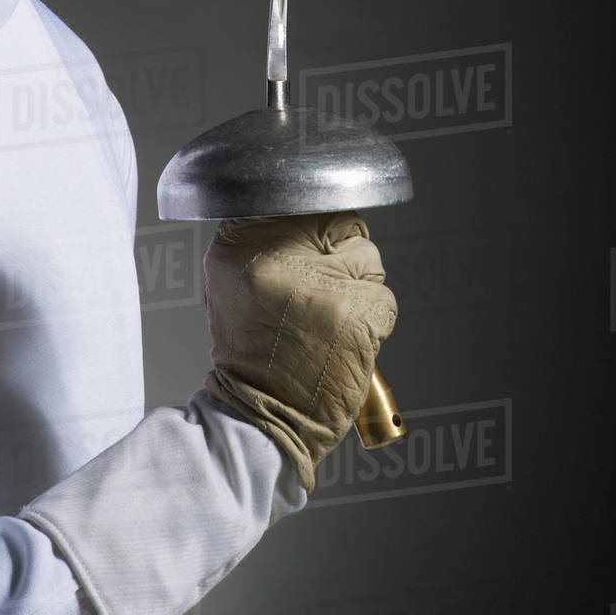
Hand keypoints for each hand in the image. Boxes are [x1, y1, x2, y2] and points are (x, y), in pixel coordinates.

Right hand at [203, 211, 396, 494]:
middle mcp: (280, 256)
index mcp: (241, 240)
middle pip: (341, 224)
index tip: (307, 254)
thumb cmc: (250, 352)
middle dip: (339, 256)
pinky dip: (374, 320)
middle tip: (315, 297)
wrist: (258, 415)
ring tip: (326, 321)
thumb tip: (309, 210)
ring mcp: (321, 284)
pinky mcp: (357, 313)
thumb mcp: (231, 281)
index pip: (302, 200)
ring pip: (368, 258)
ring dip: (359, 288)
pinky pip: (384, 298)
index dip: (313, 229)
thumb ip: (263, 238)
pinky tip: (345, 339)